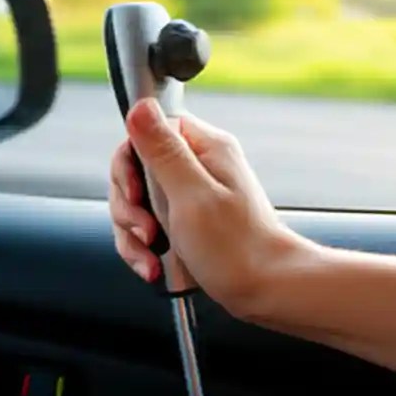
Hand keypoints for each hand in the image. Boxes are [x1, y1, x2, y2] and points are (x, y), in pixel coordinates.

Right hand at [109, 98, 309, 316]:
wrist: (266, 290)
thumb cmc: (238, 247)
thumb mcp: (192, 195)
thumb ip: (163, 150)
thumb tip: (141, 106)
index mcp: (205, 147)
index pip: (146, 132)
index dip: (129, 163)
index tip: (134, 193)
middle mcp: (198, 165)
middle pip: (135, 169)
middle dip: (129, 205)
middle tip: (146, 228)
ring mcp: (192, 193)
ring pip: (136, 201)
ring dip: (134, 232)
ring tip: (152, 251)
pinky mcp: (187, 220)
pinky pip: (147, 224)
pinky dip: (143, 247)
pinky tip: (154, 263)